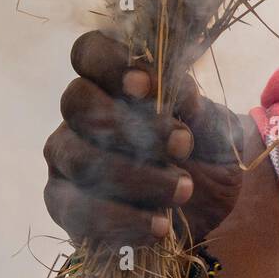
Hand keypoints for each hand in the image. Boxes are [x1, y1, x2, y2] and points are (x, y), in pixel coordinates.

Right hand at [43, 31, 243, 249]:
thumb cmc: (205, 153)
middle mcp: (80, 116)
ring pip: (80, 159)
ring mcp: (66, 159)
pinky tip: (159, 225)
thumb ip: (196, 106)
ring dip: (137, 176)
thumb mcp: (214, 127)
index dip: (111, 62)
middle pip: (77, 102)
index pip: (89, 52)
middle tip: (183, 146)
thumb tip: (178, 91)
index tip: (147, 84)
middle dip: (130, 125)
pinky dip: (123, 219)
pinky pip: (79, 211)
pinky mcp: (64, 205)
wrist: (208, 210)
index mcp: (112, 82)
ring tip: (183, 190)